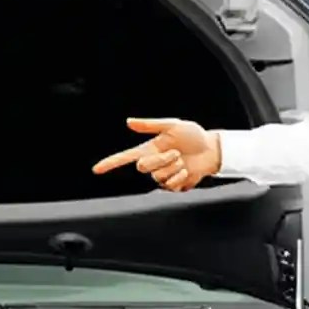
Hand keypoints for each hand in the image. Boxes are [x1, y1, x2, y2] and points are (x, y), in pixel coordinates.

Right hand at [91, 118, 221, 191]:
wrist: (212, 150)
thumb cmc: (193, 135)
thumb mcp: (173, 125)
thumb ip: (150, 125)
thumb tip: (128, 121)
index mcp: (149, 149)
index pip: (125, 157)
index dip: (110, 163)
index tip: (96, 169)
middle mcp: (153, 164)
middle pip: (143, 168)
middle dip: (161, 160)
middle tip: (176, 153)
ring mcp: (163, 176)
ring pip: (158, 177)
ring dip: (173, 168)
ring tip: (183, 160)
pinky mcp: (174, 186)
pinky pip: (170, 186)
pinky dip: (180, 178)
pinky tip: (187, 171)